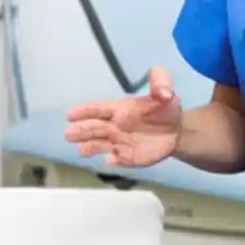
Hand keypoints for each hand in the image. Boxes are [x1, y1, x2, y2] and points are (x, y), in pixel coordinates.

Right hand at [65, 67, 182, 167]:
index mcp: (119, 108)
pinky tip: (109, 161)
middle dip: (81, 131)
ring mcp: (119, 143)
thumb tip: (163, 92)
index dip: (84, 111)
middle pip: (94, 127)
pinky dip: (114, 161)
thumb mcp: (166, 91)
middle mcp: (114, 126)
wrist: (176, 131)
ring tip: (81, 151)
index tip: (70, 115)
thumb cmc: (164, 109)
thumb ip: (161, 84)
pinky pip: (118, 159)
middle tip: (69, 134)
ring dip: (90, 147)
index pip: (98, 109)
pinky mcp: (128, 157)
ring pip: (100, 144)